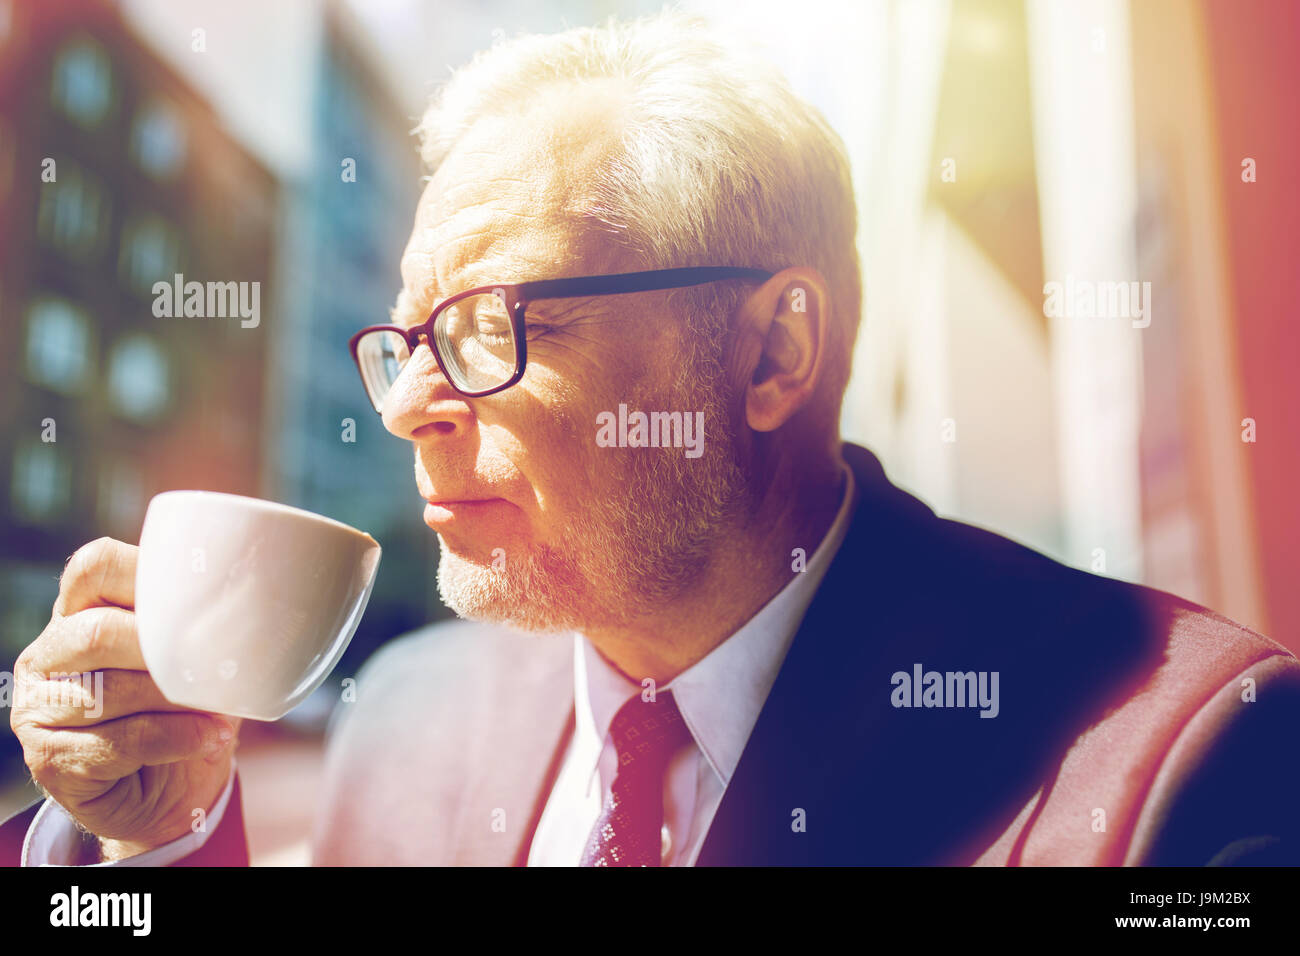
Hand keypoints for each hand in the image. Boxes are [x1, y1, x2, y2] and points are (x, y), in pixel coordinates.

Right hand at [10, 537, 241, 860]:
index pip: (96, 567)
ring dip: (178, 702)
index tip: (202, 605)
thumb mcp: (199, 659)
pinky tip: (209, 738)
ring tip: (217, 710)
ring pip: (108, 690)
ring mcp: (39, 707)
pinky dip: (177, 739)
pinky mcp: (49, 757)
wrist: (169, 792)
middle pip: (98, 631)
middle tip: (213, 670)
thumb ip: (206, 625)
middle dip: (167, 653)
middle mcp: (49, 653)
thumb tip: (258, 606)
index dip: (149, 579)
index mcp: (80, 611)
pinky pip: (119, 742)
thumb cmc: (184, 710)